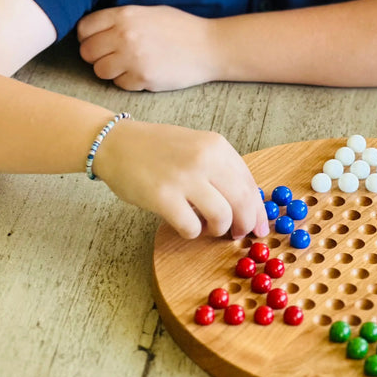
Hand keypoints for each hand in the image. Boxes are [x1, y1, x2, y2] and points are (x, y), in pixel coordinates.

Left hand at [77, 5, 215, 90]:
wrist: (209, 47)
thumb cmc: (179, 27)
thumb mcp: (148, 12)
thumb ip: (120, 19)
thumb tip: (93, 30)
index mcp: (125, 15)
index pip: (85, 28)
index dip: (88, 36)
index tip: (97, 40)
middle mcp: (124, 35)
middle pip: (88, 52)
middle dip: (97, 55)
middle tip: (112, 55)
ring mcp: (132, 58)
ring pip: (99, 71)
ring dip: (110, 70)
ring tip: (127, 65)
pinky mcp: (142, 79)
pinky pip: (119, 84)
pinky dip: (127, 81)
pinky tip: (142, 72)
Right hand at [92, 119, 269, 240]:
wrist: (117, 142)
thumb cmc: (158, 149)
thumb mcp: (197, 147)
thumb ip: (221, 170)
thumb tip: (248, 206)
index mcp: (217, 145)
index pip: (250, 184)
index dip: (258, 211)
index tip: (259, 227)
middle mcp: (205, 158)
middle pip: (243, 202)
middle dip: (244, 225)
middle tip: (236, 234)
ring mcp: (184, 177)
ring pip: (222, 217)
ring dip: (217, 230)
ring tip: (205, 226)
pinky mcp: (163, 197)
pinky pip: (192, 228)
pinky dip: (191, 232)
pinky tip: (183, 222)